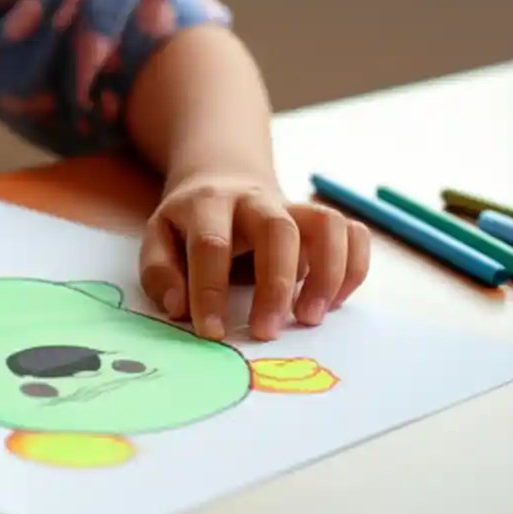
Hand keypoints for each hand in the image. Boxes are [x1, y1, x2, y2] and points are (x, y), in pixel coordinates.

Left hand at [139, 174, 370, 340]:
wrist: (223, 180)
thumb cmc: (188, 225)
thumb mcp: (159, 239)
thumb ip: (160, 272)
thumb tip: (179, 307)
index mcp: (208, 204)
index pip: (212, 244)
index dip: (210, 290)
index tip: (212, 333)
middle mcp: (255, 200)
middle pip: (277, 230)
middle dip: (275, 285)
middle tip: (267, 332)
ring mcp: (293, 207)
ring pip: (326, 223)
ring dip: (327, 273)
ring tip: (310, 318)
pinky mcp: (320, 220)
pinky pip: (352, 232)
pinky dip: (353, 267)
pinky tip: (333, 302)